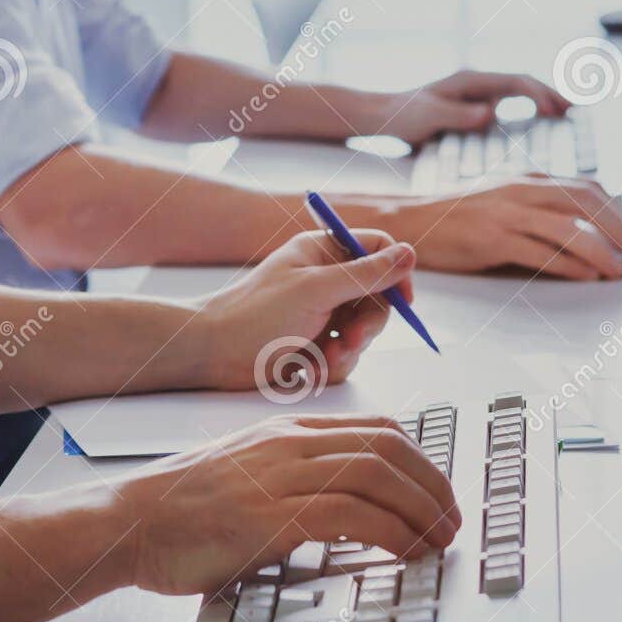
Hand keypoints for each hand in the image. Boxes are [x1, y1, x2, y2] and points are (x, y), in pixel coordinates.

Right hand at [120, 414, 462, 595]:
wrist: (126, 521)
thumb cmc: (181, 507)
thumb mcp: (248, 475)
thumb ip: (294, 479)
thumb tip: (344, 508)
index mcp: (287, 429)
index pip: (376, 428)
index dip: (420, 459)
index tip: (438, 492)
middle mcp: (289, 443)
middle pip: (388, 446)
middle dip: (433, 484)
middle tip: (452, 520)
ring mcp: (279, 474)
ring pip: (377, 474)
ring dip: (421, 510)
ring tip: (439, 542)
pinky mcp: (269, 514)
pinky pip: (350, 514)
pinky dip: (391, 532)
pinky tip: (406, 551)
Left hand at [194, 229, 416, 390]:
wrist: (212, 354)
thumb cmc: (254, 315)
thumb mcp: (317, 290)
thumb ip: (366, 274)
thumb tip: (409, 255)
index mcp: (323, 252)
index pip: (377, 250)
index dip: (395, 273)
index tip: (403, 300)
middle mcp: (326, 280)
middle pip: (377, 298)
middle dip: (366, 325)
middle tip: (349, 339)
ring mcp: (321, 313)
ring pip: (362, 332)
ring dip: (346, 351)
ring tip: (321, 360)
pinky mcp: (315, 343)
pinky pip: (344, 356)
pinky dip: (330, 366)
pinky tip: (307, 371)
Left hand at [375, 71, 569, 144]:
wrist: (383, 117)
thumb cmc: (404, 116)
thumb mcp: (428, 115)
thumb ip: (458, 115)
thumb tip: (491, 114)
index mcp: (471, 80)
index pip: (515, 82)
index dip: (538, 95)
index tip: (554, 111)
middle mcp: (477, 83)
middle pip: (522, 84)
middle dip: (549, 94)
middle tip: (574, 110)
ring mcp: (477, 94)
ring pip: (519, 93)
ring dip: (542, 101)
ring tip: (567, 114)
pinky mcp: (474, 107)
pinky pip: (509, 106)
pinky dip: (528, 111)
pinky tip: (539, 123)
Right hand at [390, 175, 621, 280]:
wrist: (412, 222)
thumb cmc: (457, 216)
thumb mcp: (500, 198)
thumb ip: (534, 206)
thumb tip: (576, 227)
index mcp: (525, 179)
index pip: (582, 185)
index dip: (612, 207)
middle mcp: (520, 190)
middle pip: (584, 201)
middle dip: (616, 226)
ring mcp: (506, 214)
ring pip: (568, 229)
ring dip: (600, 252)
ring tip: (616, 270)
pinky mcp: (493, 240)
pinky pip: (543, 253)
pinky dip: (571, 265)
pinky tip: (586, 275)